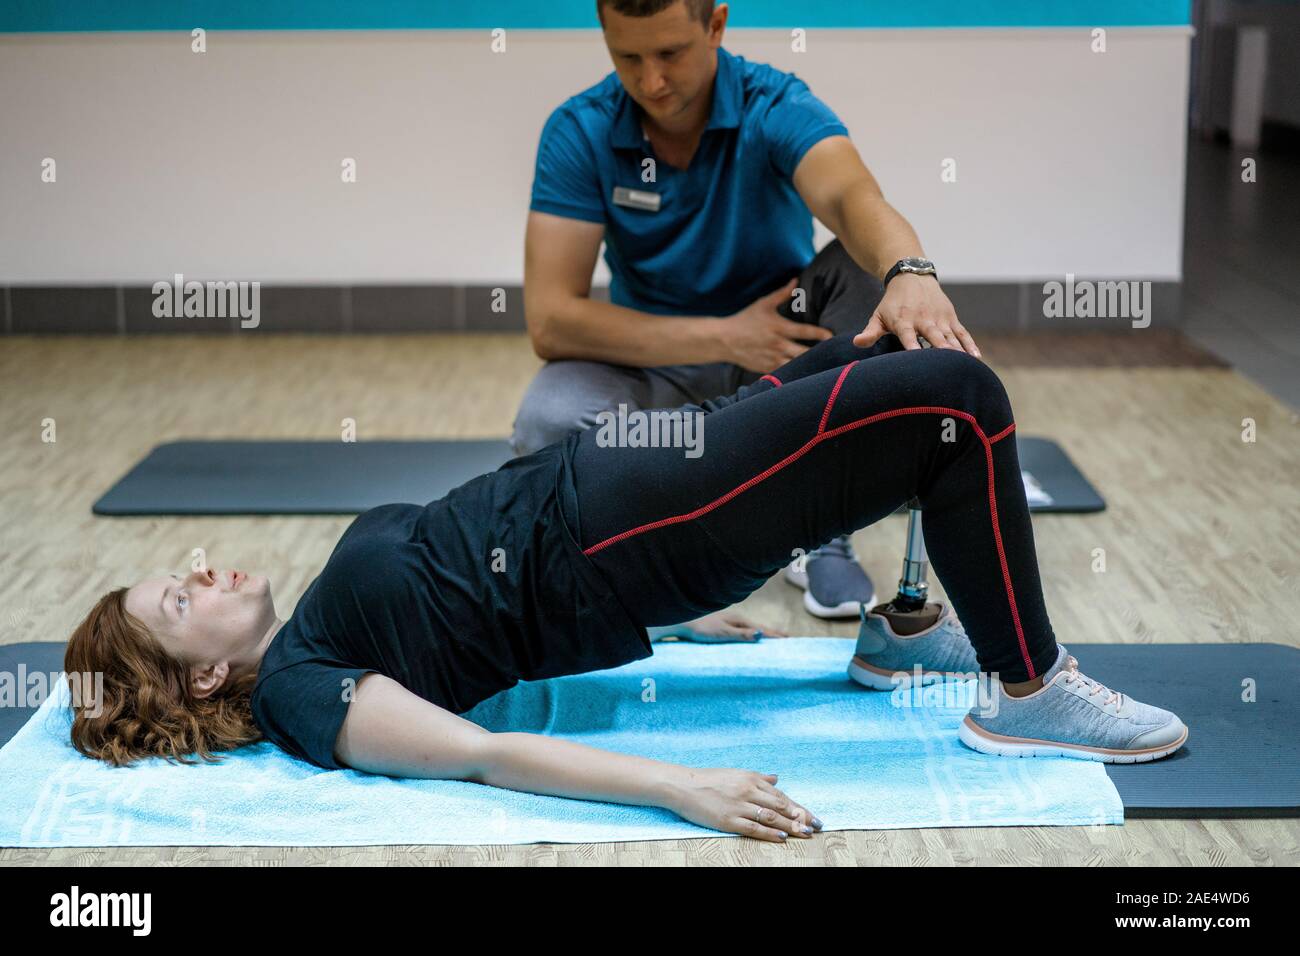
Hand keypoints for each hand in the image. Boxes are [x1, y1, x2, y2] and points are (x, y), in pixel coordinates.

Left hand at [650, 610, 790, 642]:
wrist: (682, 621)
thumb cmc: (701, 628)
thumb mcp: (723, 633)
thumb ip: (742, 634)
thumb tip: (762, 634)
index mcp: (740, 620)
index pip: (763, 630)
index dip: (777, 636)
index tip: (790, 641)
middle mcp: (737, 619)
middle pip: (760, 628)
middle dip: (773, 634)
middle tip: (788, 640)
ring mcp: (729, 621)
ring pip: (751, 628)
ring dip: (763, 634)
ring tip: (774, 639)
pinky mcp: (722, 625)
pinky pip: (742, 630)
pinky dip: (751, 634)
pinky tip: (750, 637)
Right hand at [665, 767, 822, 841]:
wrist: (683, 785)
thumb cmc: (709, 779)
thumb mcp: (736, 773)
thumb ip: (758, 777)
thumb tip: (776, 778)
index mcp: (751, 778)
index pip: (781, 795)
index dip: (799, 807)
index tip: (813, 816)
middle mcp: (748, 791)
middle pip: (781, 806)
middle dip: (801, 817)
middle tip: (817, 826)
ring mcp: (739, 806)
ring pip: (771, 817)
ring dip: (790, 826)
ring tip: (805, 833)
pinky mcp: (729, 819)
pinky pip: (754, 827)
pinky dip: (769, 833)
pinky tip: (781, 837)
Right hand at [721, 278, 833, 372]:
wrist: (725, 340)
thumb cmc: (746, 320)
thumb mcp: (763, 304)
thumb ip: (782, 294)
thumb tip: (796, 280)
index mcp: (779, 328)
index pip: (805, 332)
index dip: (821, 334)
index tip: (832, 335)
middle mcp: (777, 345)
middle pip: (805, 353)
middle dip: (819, 353)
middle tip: (832, 353)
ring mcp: (772, 359)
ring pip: (797, 366)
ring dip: (809, 365)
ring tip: (822, 364)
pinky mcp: (767, 369)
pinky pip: (786, 373)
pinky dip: (796, 373)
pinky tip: (806, 373)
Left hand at [854, 273, 981, 356]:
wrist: (912, 277)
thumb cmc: (892, 303)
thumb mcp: (878, 315)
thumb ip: (870, 332)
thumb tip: (856, 343)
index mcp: (904, 320)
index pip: (908, 336)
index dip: (912, 347)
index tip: (916, 358)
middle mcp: (923, 319)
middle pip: (934, 336)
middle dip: (941, 350)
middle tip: (948, 366)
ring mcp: (939, 318)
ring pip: (950, 336)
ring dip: (958, 350)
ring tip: (965, 366)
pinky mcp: (951, 317)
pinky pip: (962, 333)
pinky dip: (969, 344)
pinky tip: (976, 358)